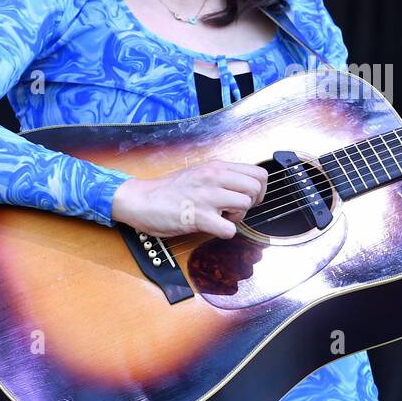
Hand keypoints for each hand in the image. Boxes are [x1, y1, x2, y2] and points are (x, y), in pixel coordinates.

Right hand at [110, 159, 268, 238]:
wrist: (142, 200)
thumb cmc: (170, 190)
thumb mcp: (200, 173)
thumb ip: (223, 177)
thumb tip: (245, 186)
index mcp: (216, 167)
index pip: (258, 173)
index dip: (259, 190)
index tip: (248, 198)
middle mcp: (214, 178)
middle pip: (255, 189)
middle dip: (250, 204)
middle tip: (233, 210)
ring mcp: (207, 196)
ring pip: (245, 206)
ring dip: (237, 217)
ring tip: (220, 217)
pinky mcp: (199, 217)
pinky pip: (229, 229)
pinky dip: (224, 233)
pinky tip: (212, 228)